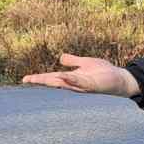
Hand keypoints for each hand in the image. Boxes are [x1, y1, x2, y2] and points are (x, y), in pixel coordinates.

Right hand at [21, 53, 140, 96]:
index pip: (52, 77)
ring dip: (51, 80)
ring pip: (64, 83)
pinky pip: (80, 82)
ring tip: (37, 79)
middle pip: (54, 81)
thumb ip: (73, 61)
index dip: (39, 78)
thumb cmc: (103, 72)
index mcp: (71, 77)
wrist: (118, 79)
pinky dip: (72, 80)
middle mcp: (74, 83)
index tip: (25, 79)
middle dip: (40, 80)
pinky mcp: (92, 85)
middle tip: (25, 80)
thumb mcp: (85, 63)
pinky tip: (63, 76)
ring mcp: (82, 85)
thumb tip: (60, 58)